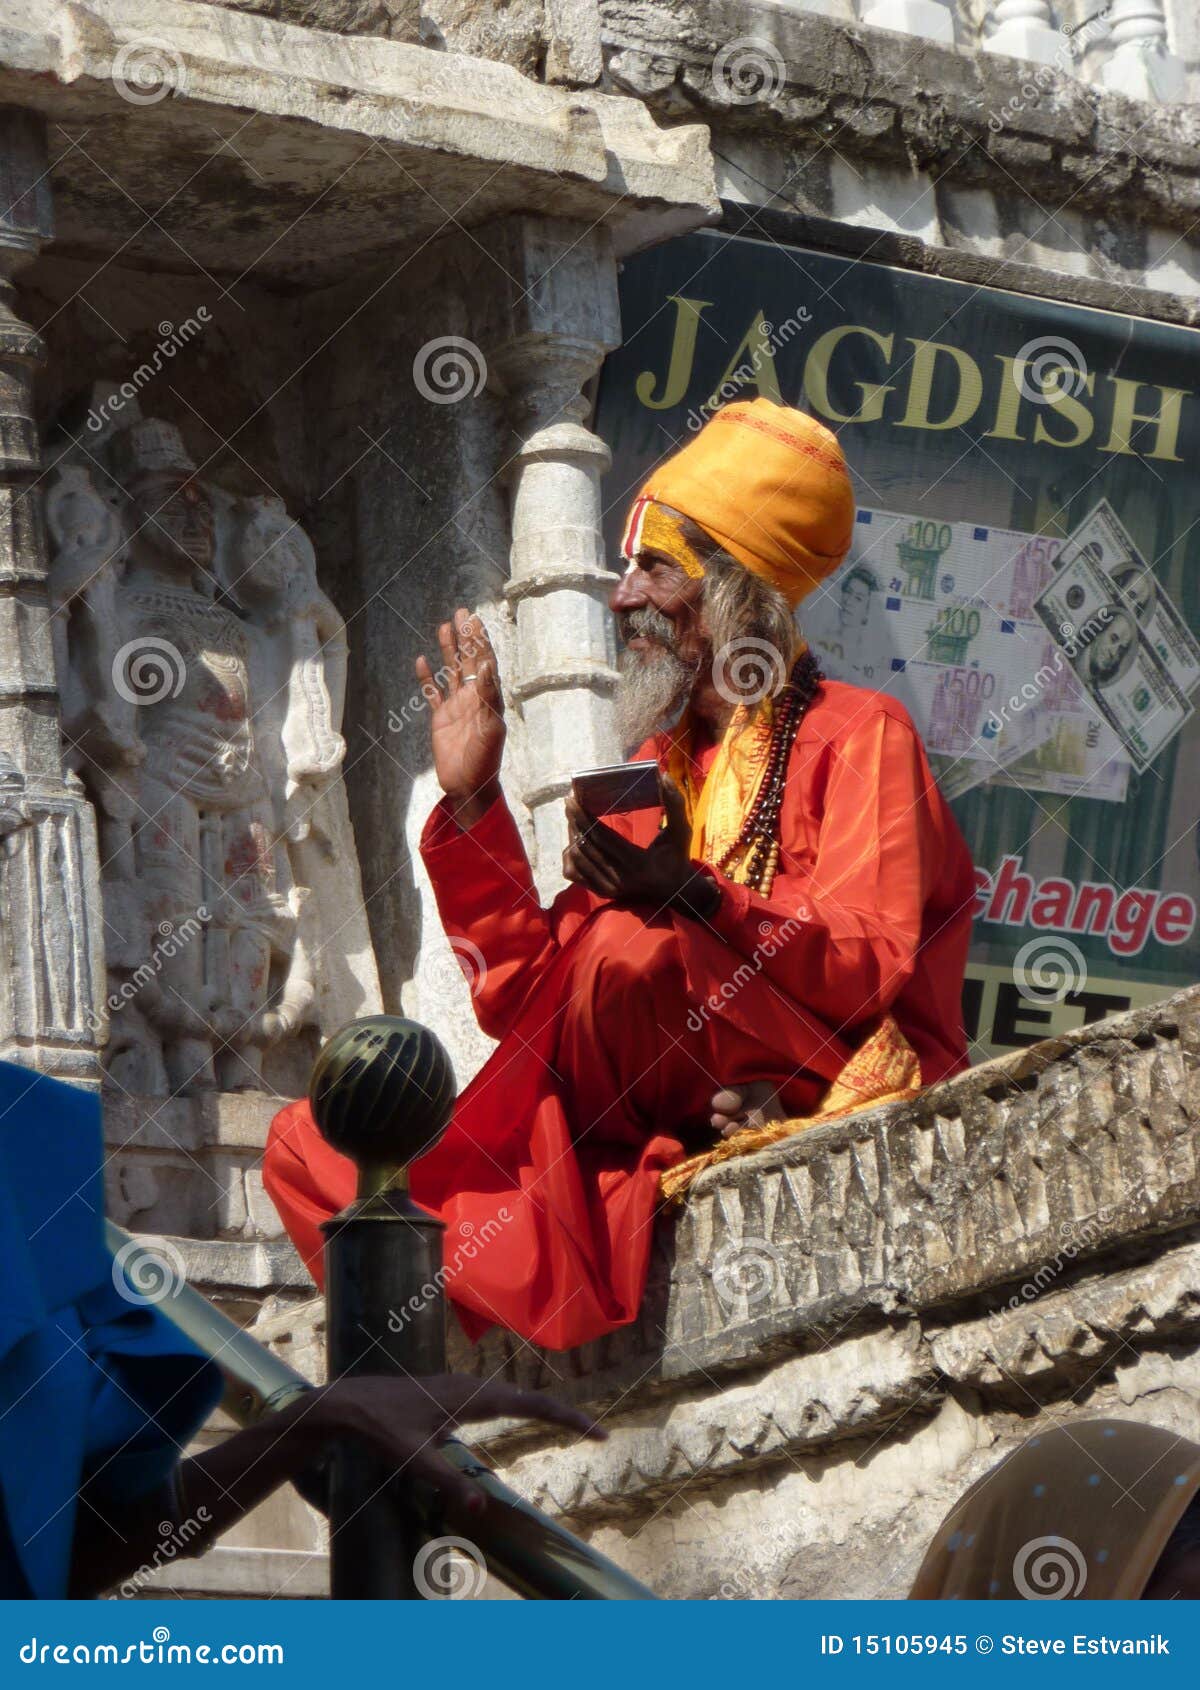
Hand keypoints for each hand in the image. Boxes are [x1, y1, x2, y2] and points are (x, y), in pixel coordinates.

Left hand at [295, 1373, 603, 1514]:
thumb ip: (448, 1481)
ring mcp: (462, 1387)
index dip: (566, 1417)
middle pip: (529, 1398)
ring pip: (513, 1395)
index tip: (597, 1431)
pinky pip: (496, 1397)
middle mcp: (472, 1387)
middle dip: (562, 1413)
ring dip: (541, 1408)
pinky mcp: (452, 1394)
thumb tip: (482, 1508)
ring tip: (569, 1424)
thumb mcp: (414, 1460)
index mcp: (472, 1398)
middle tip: (596, 1433)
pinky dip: (519, 1406)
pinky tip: (517, 1413)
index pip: (531, 1404)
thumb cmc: (380, 1429)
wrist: (350, 1403)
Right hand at [415, 610, 504, 829]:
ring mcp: (456, 707)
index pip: (485, 662)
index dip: (481, 641)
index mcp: (488, 698)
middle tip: (463, 612)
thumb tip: (485, 666)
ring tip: (445, 626)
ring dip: (449, 650)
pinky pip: (433, 694)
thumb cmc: (485, 760)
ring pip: (451, 672)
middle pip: (469, 660)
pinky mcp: (441, 720)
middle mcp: (473, 698)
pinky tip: (421, 661)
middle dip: (467, 636)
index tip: (476, 620)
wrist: (469, 786)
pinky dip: (427, 678)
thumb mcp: (490, 728)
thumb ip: (487, 697)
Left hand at [563, 774, 717, 916]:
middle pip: (586, 846)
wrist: (677, 891)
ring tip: (572, 818)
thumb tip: (663, 776)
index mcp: (637, 862)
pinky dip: (571, 857)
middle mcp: (619, 878)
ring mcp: (609, 888)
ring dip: (572, 837)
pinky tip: (573, 840)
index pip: (601, 836)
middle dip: (574, 822)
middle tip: (569, 802)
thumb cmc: (678, 857)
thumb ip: (675, 804)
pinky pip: (576, 875)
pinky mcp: (603, 892)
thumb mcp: (682, 831)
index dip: (583, 816)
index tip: (572, 798)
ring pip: (578, 860)